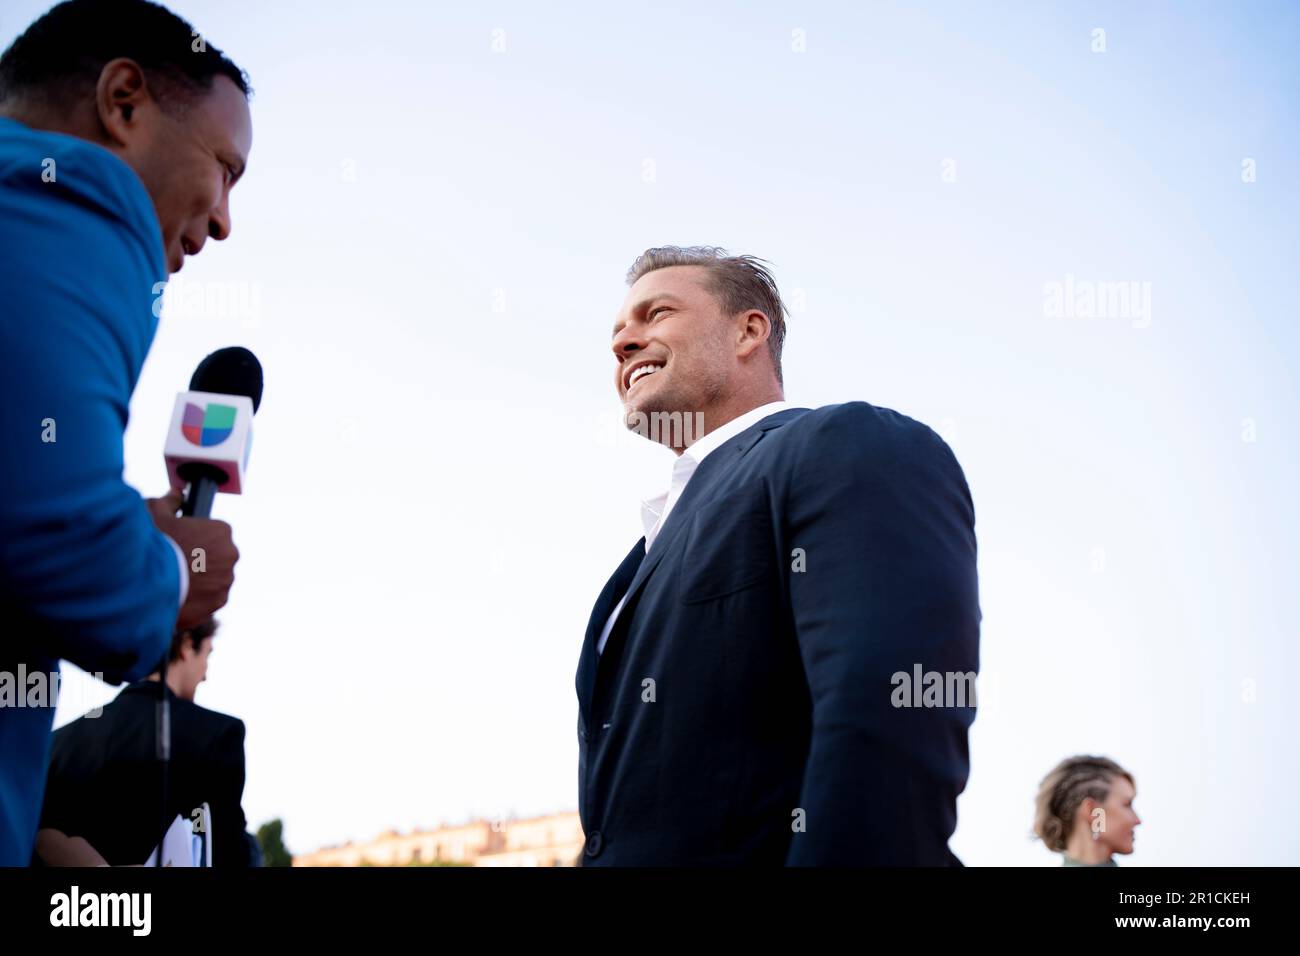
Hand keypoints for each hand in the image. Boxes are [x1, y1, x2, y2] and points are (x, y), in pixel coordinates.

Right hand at [147, 489, 238, 629]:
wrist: (142, 581)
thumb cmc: (150, 542)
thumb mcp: (154, 512)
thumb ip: (169, 502)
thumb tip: (176, 494)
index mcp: (221, 531)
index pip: (214, 532)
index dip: (195, 538)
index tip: (180, 543)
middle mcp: (230, 555)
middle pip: (215, 557)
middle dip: (199, 560)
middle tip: (174, 564)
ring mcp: (224, 582)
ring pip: (213, 580)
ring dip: (198, 581)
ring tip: (172, 582)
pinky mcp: (216, 604)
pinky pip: (207, 601)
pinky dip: (195, 600)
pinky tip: (176, 596)